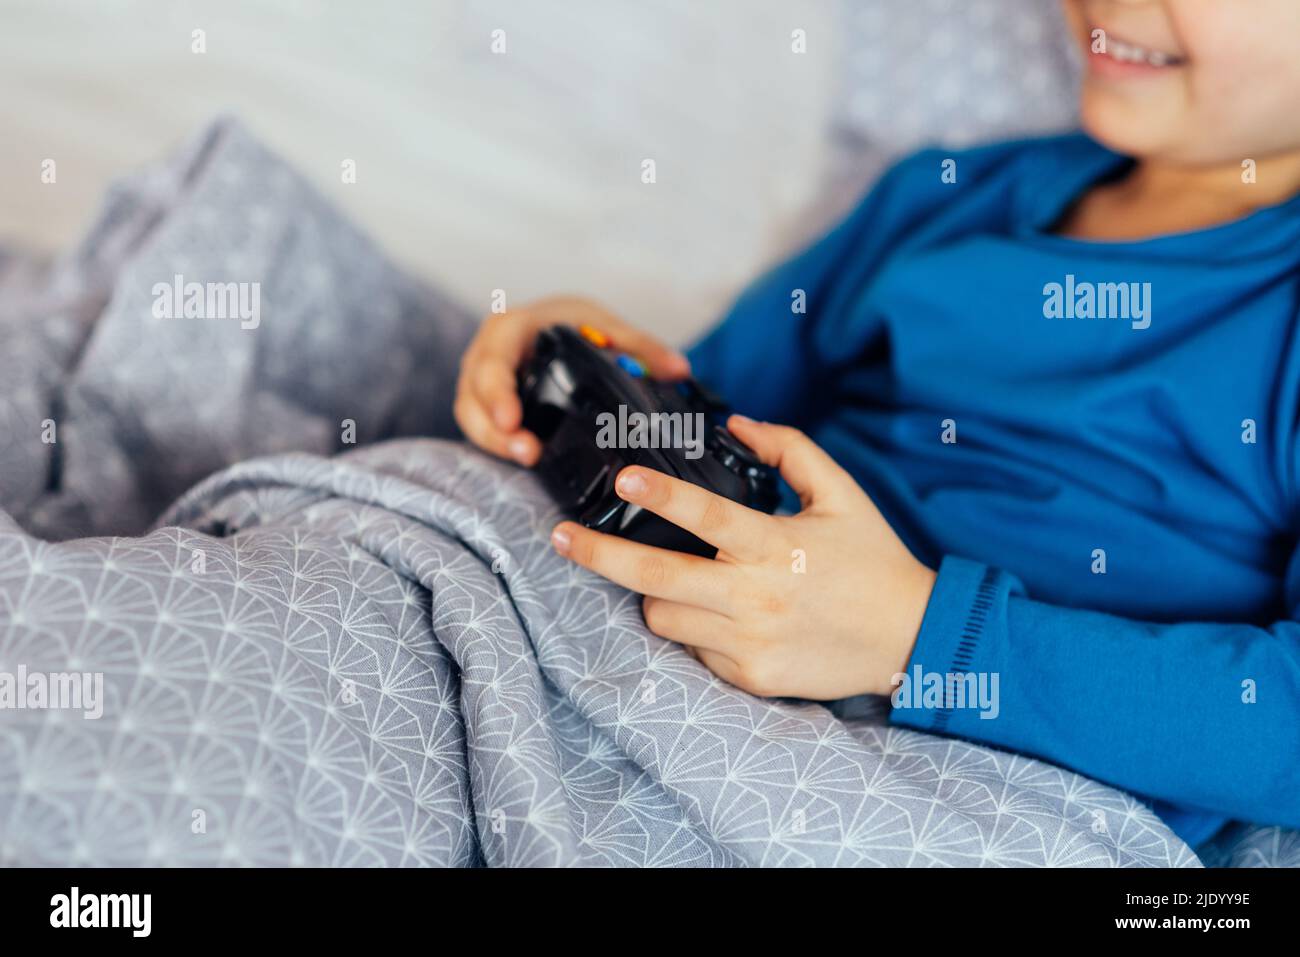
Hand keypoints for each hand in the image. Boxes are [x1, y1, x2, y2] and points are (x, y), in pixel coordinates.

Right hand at [454, 295, 689, 465]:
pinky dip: (496, 442)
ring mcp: (482, 379)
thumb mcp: (609, 327)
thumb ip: (643, 348)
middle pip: (474, 391)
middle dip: (494, 426)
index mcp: (513, 326)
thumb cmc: (576, 323)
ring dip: (495, 440)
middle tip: (526, 451)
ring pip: (471, 412)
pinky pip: (480, 424)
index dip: (498, 391)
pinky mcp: (486, 402)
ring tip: (528, 458)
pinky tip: (523, 458)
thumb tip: (678, 369)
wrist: (558, 324)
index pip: (494, 358)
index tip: (512, 419)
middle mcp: (488, 351)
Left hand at [549, 415, 936, 699]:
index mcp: (776, 545)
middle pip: (654, 577)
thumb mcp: (842, 494)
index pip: (704, 515)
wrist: (910, 638)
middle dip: (597, 555)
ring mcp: (749, 642)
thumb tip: (740, 424)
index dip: (659, 494)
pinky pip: (693, 651)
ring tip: (675, 577)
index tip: (622, 477)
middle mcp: (755, 596)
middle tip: (560, 537)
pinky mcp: (749, 677)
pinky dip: (693, 630)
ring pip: (663, 616)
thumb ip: (791, 451)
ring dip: (655, 593)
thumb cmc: (873, 560)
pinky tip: (721, 615)